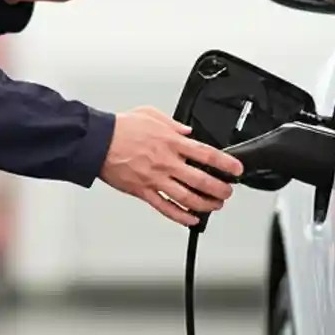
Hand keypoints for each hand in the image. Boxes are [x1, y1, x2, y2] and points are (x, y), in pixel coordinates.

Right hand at [99, 107, 244, 227]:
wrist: (97, 142)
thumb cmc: (120, 128)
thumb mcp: (150, 115)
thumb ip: (173, 124)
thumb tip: (187, 131)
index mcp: (171, 142)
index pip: (207, 155)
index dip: (226, 164)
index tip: (236, 169)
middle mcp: (166, 162)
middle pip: (202, 181)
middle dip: (220, 189)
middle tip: (227, 192)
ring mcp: (155, 179)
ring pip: (187, 198)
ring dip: (205, 205)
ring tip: (215, 206)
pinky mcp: (142, 191)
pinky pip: (165, 208)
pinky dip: (181, 216)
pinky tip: (191, 220)